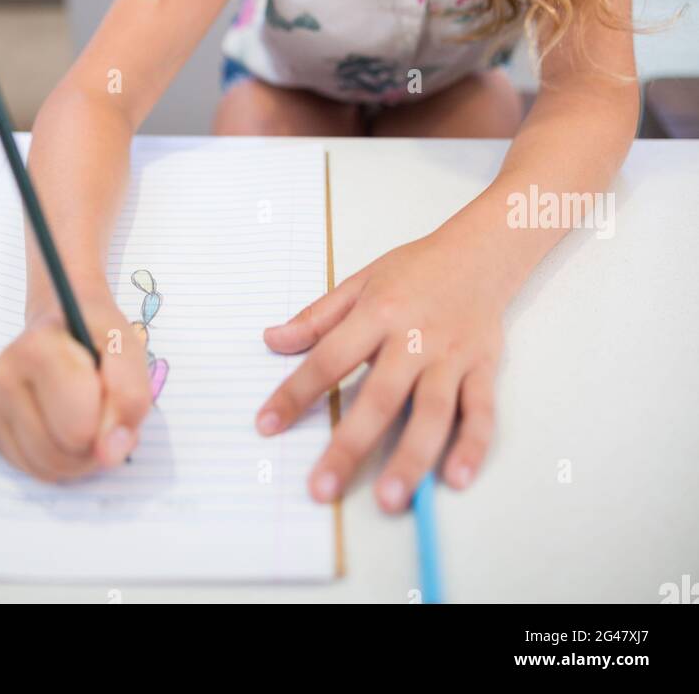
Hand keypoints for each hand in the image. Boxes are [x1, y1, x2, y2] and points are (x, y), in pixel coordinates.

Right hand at [0, 289, 152, 481]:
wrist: (63, 325)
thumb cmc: (98, 337)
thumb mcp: (128, 351)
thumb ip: (129, 396)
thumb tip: (109, 454)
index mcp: (37, 349)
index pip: (77, 427)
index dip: (108, 424)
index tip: (115, 401)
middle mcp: (5, 376)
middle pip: (59, 454)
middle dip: (93, 448)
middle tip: (105, 416)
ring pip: (44, 469)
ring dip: (78, 459)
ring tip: (88, 423)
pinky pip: (31, 469)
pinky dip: (56, 461)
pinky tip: (64, 428)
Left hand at [255, 231, 505, 511]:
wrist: (479, 252)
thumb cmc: (416, 270)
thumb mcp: (360, 281)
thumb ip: (317, 317)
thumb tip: (272, 339)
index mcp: (378, 313)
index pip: (328, 359)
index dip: (295, 393)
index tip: (267, 424)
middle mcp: (414, 338)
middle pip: (379, 397)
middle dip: (349, 446)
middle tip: (322, 488)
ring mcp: (451, 357)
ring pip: (432, 412)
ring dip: (411, 458)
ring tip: (389, 498)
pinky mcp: (483, 369)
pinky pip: (480, 413)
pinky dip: (471, 446)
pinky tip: (454, 478)